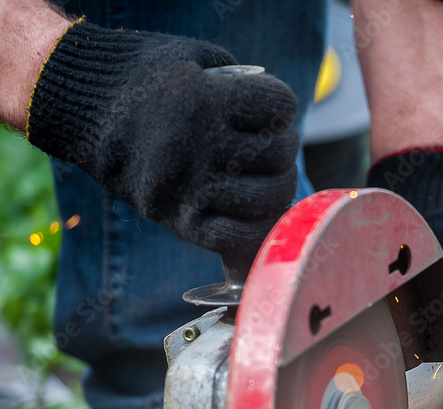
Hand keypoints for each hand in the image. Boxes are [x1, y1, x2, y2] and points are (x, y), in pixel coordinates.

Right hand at [27, 21, 298, 261]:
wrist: (81, 107)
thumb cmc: (146, 79)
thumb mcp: (193, 59)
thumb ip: (240, 82)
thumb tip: (278, 118)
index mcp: (204, 97)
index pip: (278, 106)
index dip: (281, 107)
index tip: (271, 110)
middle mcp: (197, 143)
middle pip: (277, 156)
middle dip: (282, 150)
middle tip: (269, 148)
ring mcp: (187, 185)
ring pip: (265, 200)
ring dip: (275, 190)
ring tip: (263, 179)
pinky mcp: (176, 218)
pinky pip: (233, 237)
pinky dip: (252, 228)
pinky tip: (248, 211)